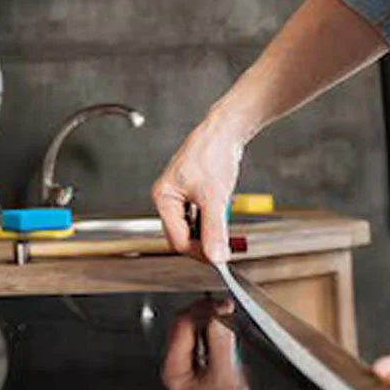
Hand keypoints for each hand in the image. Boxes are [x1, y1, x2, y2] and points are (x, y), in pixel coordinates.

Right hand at [152, 116, 245, 262]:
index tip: (219, 259)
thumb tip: (215, 257)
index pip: (177, 240)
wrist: (225, 130)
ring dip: (209, 230)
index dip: (199, 252)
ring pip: (192, 228)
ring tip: (223, 219)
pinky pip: (199, 216)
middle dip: (204, 242)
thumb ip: (214, 230)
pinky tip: (222, 210)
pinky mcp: (192, 193)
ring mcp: (180, 196)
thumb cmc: (213, 154)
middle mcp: (168, 199)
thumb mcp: (215, 197)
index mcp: (163, 198)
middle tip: (225, 246)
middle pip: (182, 236)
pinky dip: (211, 219)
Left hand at [160, 297, 255, 389]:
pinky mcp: (205, 375)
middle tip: (225, 306)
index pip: (181, 323)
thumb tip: (220, 315)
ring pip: (196, 335)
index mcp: (174, 366)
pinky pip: (207, 347)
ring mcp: (191, 371)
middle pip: (186, 327)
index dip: (202, 308)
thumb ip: (221, 343)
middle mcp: (178, 368)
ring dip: (212, 323)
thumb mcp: (224, 376)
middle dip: (206, 313)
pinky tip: (228, 335)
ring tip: (228, 316)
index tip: (223, 304)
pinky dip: (217, 336)